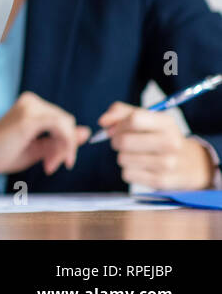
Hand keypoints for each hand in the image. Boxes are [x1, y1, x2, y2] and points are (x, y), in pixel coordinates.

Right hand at [0, 91, 90, 180]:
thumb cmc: (2, 153)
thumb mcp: (38, 147)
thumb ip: (61, 140)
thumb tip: (86, 132)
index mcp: (31, 105)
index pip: (62, 121)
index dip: (65, 143)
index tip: (55, 162)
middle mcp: (31, 101)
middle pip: (67, 123)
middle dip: (65, 147)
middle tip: (51, 166)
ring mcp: (31, 107)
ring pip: (66, 126)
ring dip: (64, 149)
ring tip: (49, 165)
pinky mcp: (30, 118)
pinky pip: (62, 128)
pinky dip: (64, 146)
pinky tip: (52, 161)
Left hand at [97, 101, 215, 190]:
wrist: (190, 164)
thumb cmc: (160, 136)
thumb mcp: (147, 118)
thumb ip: (121, 112)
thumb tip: (103, 122)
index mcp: (167, 123)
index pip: (133, 119)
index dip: (118, 124)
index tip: (114, 128)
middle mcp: (171, 143)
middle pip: (124, 141)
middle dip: (116, 141)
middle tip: (122, 142)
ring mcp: (168, 164)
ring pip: (123, 159)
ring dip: (123, 156)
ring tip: (135, 155)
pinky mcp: (161, 181)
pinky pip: (127, 174)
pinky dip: (129, 170)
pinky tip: (142, 167)